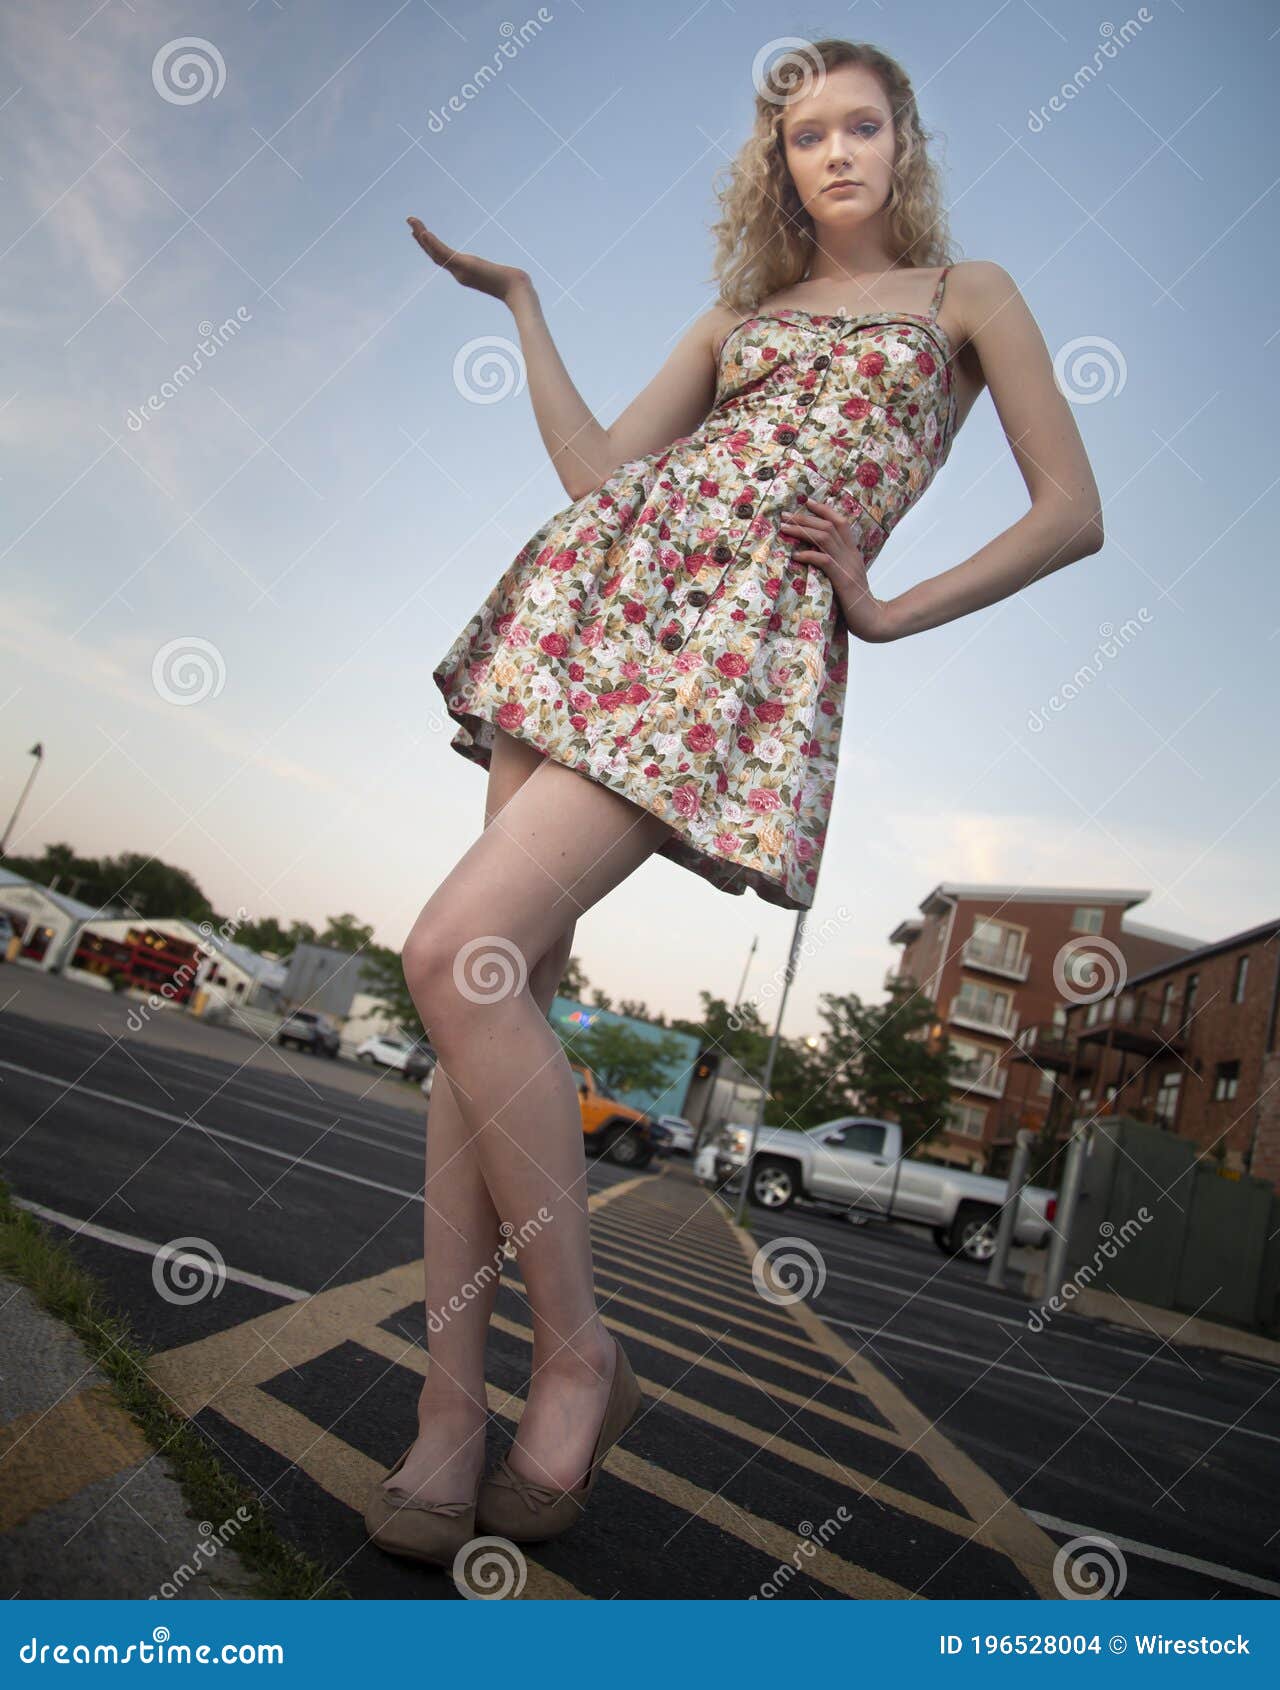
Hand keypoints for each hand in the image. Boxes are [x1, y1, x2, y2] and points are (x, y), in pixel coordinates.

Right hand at [405, 217, 531, 305]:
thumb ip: (497, 273)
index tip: (421, 232)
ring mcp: (459, 270)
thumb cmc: (510, 284)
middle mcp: (458, 272)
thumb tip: (505, 274)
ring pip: (435, 252)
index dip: (429, 245)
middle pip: (434, 253)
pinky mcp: (464, 266)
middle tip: (410, 221)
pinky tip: (425, 233)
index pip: (442, 256)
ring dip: (422, 236)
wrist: (515, 289)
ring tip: (412, 222)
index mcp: (463, 271)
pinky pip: (445, 254)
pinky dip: (433, 244)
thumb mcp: (499, 275)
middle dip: (421, 238)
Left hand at [778, 496, 895, 641]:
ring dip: (802, 531)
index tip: (807, 502)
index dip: (824, 510)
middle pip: (829, 526)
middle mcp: (851, 554)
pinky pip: (824, 560)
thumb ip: (834, 564)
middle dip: (805, 518)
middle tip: (785, 514)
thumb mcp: (844, 577)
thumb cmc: (854, 602)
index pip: (841, 522)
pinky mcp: (843, 580)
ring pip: (825, 538)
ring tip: (785, 529)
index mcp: (852, 552)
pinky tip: (796, 556)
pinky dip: (808, 555)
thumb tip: (812, 554)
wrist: (873, 620)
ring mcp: (848, 566)